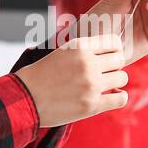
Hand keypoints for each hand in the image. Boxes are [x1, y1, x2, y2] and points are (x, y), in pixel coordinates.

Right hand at [11, 33, 128, 127]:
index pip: (114, 42)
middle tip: (105, 73)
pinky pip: (121, 98)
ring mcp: (91, 84)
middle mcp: (87, 63)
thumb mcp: (61, 52)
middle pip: (120, 59)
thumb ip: (83, 49)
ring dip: (115, 82)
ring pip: (122, 78)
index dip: (114, 49)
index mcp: (79, 47)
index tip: (109, 57)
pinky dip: (118, 98)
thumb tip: (108, 48)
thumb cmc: (41, 75)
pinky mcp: (92, 105)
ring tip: (103, 85)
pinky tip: (108, 98)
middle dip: (115, 66)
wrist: (25, 98)